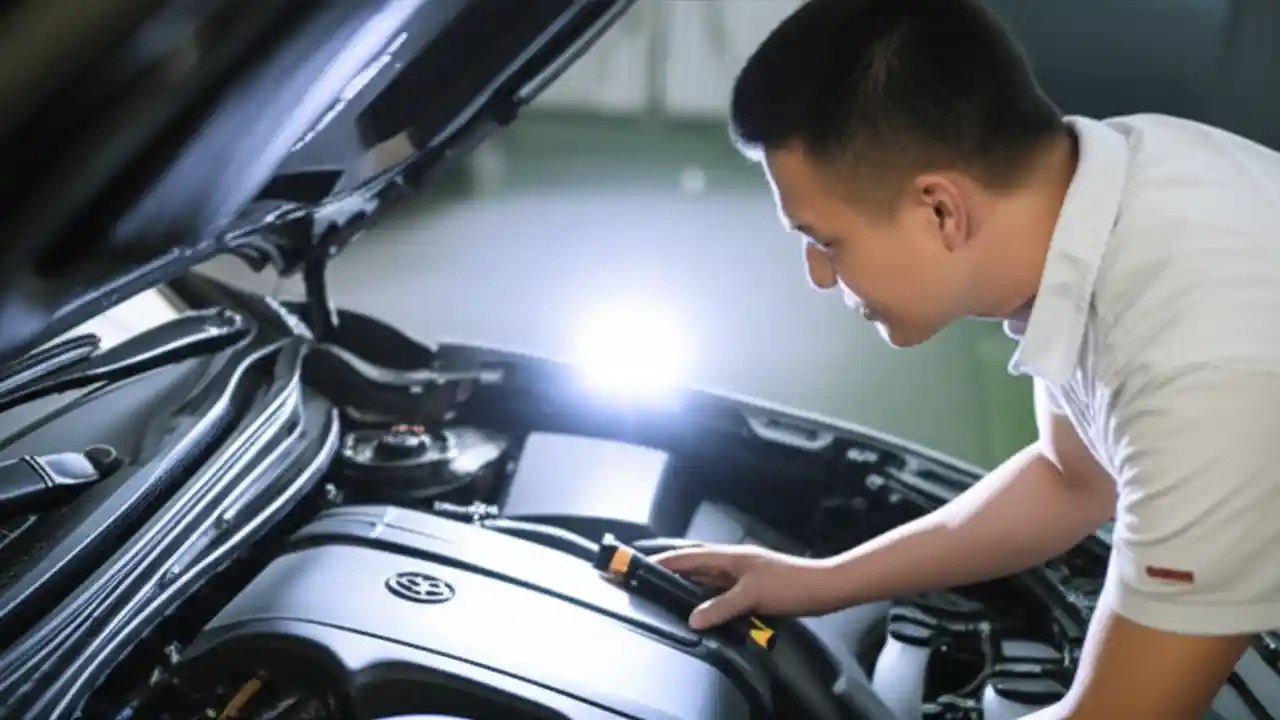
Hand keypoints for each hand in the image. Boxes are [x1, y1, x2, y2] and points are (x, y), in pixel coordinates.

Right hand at [651, 543, 834, 629]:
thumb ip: (720, 607)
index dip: (665, 560)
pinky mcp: (751, 588)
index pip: (689, 555)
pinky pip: (720, 591)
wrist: (823, 588)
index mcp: (730, 556)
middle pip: (695, 564)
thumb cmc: (790, 584)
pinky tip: (702, 607)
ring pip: (708, 578)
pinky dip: (707, 597)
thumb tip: (693, 618)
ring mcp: (743, 575)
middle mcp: (733, 562)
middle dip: (672, 570)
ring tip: (666, 592)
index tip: (642, 564)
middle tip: (648, 579)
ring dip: (688, 584)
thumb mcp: (751, 596)